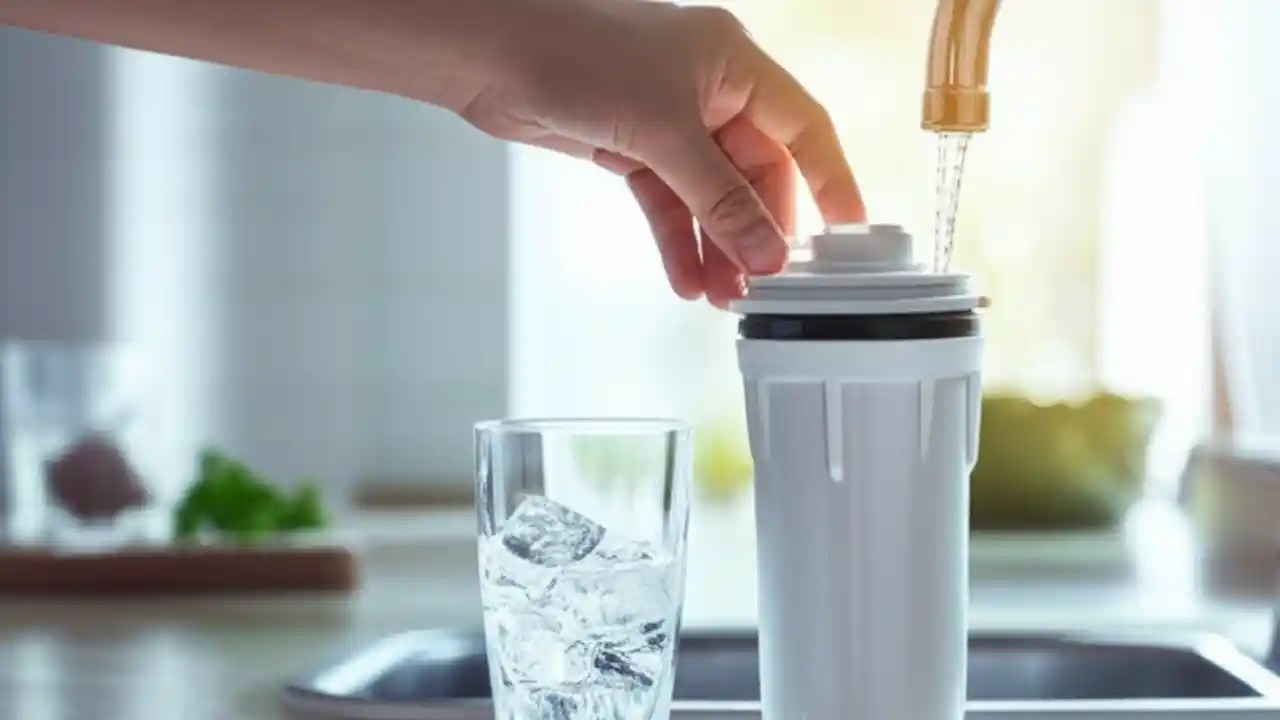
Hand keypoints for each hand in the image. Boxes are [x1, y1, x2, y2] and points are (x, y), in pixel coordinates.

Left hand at [456, 0, 865, 306]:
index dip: (831, 180)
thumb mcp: (663, 134)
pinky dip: (676, 238)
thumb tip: (766, 252)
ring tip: (723, 296)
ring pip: (709, 193)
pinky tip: (684, 277)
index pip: (803, 127)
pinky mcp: (630, 143)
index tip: (848, 232)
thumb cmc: (577, 55)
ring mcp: (667, 118)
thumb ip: (719, 199)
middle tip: (763, 282)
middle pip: (755, 171)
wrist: (491, 54)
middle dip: (756, 230)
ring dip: (716, 245)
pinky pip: (668, 199)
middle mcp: (707, 88)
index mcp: (734, 63)